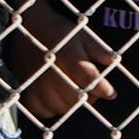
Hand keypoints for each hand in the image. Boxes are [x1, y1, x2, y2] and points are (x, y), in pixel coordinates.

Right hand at [14, 1, 115, 119]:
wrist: (29, 28)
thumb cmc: (61, 34)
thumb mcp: (83, 35)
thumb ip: (99, 49)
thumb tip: (112, 61)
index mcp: (67, 55)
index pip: (88, 79)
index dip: (101, 88)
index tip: (111, 92)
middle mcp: (50, 71)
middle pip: (75, 98)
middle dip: (88, 96)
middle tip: (89, 89)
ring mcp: (35, 83)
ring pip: (61, 107)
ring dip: (70, 103)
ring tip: (72, 89)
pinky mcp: (25, 92)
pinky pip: (44, 111)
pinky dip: (52, 107)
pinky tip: (55, 95)